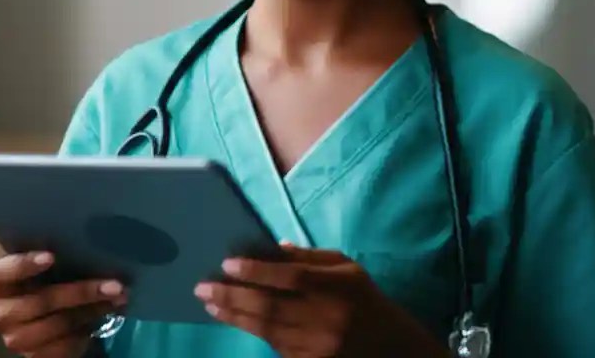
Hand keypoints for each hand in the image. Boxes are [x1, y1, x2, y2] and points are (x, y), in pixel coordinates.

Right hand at [0, 251, 127, 357]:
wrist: (38, 320)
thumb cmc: (40, 283)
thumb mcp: (39, 269)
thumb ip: (50, 258)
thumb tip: (89, 243)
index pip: (3, 272)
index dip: (25, 265)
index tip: (51, 256)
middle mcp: (0, 314)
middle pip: (42, 301)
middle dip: (81, 292)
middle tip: (114, 285)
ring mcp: (15, 339)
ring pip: (59, 325)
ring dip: (92, 311)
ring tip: (117, 300)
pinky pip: (64, 347)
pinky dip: (87, 332)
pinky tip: (102, 318)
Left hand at [194, 242, 447, 357]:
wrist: (392, 349)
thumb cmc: (363, 299)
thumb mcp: (345, 269)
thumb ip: (308, 258)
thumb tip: (269, 247)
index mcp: (337, 288)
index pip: (291, 278)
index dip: (257, 272)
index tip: (227, 264)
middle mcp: (326, 319)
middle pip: (271, 307)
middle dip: (233, 297)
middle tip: (202, 287)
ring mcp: (318, 346)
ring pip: (267, 330)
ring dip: (234, 316)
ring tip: (210, 303)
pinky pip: (275, 346)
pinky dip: (252, 330)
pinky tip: (233, 318)